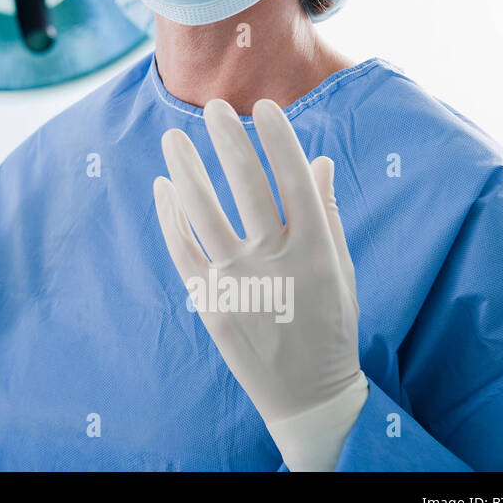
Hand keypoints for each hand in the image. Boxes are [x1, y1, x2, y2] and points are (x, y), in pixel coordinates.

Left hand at [152, 98, 363, 427]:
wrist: (306, 396)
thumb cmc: (328, 325)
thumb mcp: (339, 269)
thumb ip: (326, 214)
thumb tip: (319, 161)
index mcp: (316, 251)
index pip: (295, 182)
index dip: (279, 141)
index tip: (263, 106)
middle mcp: (275, 262)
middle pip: (248, 189)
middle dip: (229, 142)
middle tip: (213, 107)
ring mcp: (237, 282)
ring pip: (204, 214)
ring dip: (186, 171)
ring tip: (173, 137)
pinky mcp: (208, 302)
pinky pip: (181, 249)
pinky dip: (170, 216)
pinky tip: (163, 188)